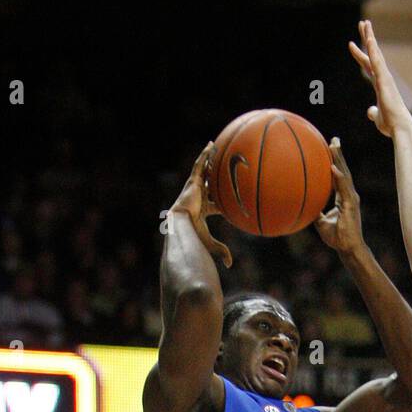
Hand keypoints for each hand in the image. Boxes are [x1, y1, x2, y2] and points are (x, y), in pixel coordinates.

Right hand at [170, 144, 231, 268]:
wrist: (181, 224)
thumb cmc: (193, 235)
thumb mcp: (210, 243)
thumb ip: (222, 251)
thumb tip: (230, 265)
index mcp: (201, 211)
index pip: (213, 204)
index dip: (220, 203)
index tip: (229, 202)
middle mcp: (197, 197)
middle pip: (208, 184)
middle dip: (213, 177)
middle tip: (221, 170)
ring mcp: (194, 188)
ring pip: (203, 171)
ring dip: (208, 161)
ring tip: (215, 148)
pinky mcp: (192, 181)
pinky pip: (199, 165)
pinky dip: (204, 156)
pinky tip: (211, 145)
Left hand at [314, 139, 364, 256]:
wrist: (348, 248)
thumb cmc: (337, 237)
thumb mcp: (321, 222)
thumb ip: (315, 212)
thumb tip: (304, 206)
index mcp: (343, 197)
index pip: (339, 175)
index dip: (335, 161)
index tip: (330, 148)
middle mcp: (349, 194)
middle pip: (343, 170)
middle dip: (338, 154)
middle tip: (334, 139)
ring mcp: (351, 198)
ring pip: (345, 174)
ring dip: (339, 160)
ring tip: (334, 145)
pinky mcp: (351, 204)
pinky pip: (344, 188)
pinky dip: (338, 177)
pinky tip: (333, 167)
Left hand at [348, 19, 411, 138]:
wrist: (400, 128)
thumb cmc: (392, 124)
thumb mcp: (378, 118)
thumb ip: (374, 112)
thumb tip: (370, 112)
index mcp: (380, 85)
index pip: (368, 66)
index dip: (360, 55)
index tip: (352, 45)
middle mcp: (383, 78)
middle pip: (373, 54)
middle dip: (367, 38)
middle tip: (363, 24)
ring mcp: (384, 78)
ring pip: (375, 54)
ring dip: (370, 38)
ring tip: (365, 24)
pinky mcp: (384, 81)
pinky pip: (377, 63)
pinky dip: (373, 51)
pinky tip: (370, 40)